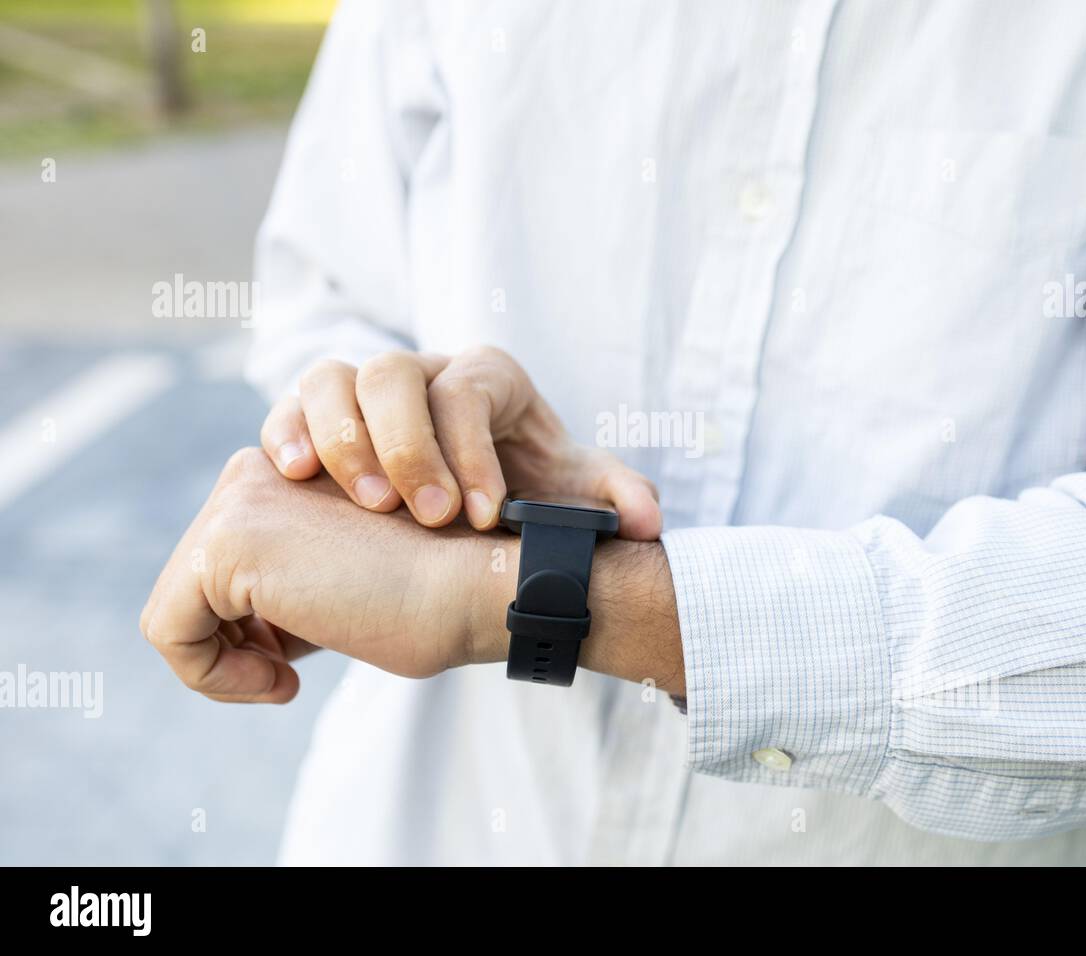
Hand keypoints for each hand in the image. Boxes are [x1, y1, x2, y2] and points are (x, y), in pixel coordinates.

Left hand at [139, 448, 516, 702]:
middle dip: (233, 641)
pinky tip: (282, 681)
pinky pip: (169, 628)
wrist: (476, 587)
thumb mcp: (346, 584)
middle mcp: (257, 468)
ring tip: (286, 680)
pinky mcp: (229, 540)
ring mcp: (240, 497)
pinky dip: (211, 675)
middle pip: (195, 578)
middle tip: (288, 677)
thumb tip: (231, 638)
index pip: (224, 560)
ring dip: (222, 661)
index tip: (297, 661)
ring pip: (177, 601)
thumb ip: (290, 588)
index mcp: (288, 469)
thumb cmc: (435, 597)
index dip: (249, 625)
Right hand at [259, 346, 660, 538]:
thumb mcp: (574, 494)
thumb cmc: (528, 489)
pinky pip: (290, 407)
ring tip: (365, 503)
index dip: (471, 450)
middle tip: (424, 516)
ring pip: (332, 379)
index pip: (467, 392)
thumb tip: (648, 522)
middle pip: (392, 375)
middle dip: (406, 445)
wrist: (481, 498)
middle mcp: (423, 371)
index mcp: (488, 377)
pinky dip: (287, 435)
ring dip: (340, 439)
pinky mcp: (320, 418)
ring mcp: (365, 390)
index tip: (485, 516)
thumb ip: (614, 499)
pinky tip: (292, 477)